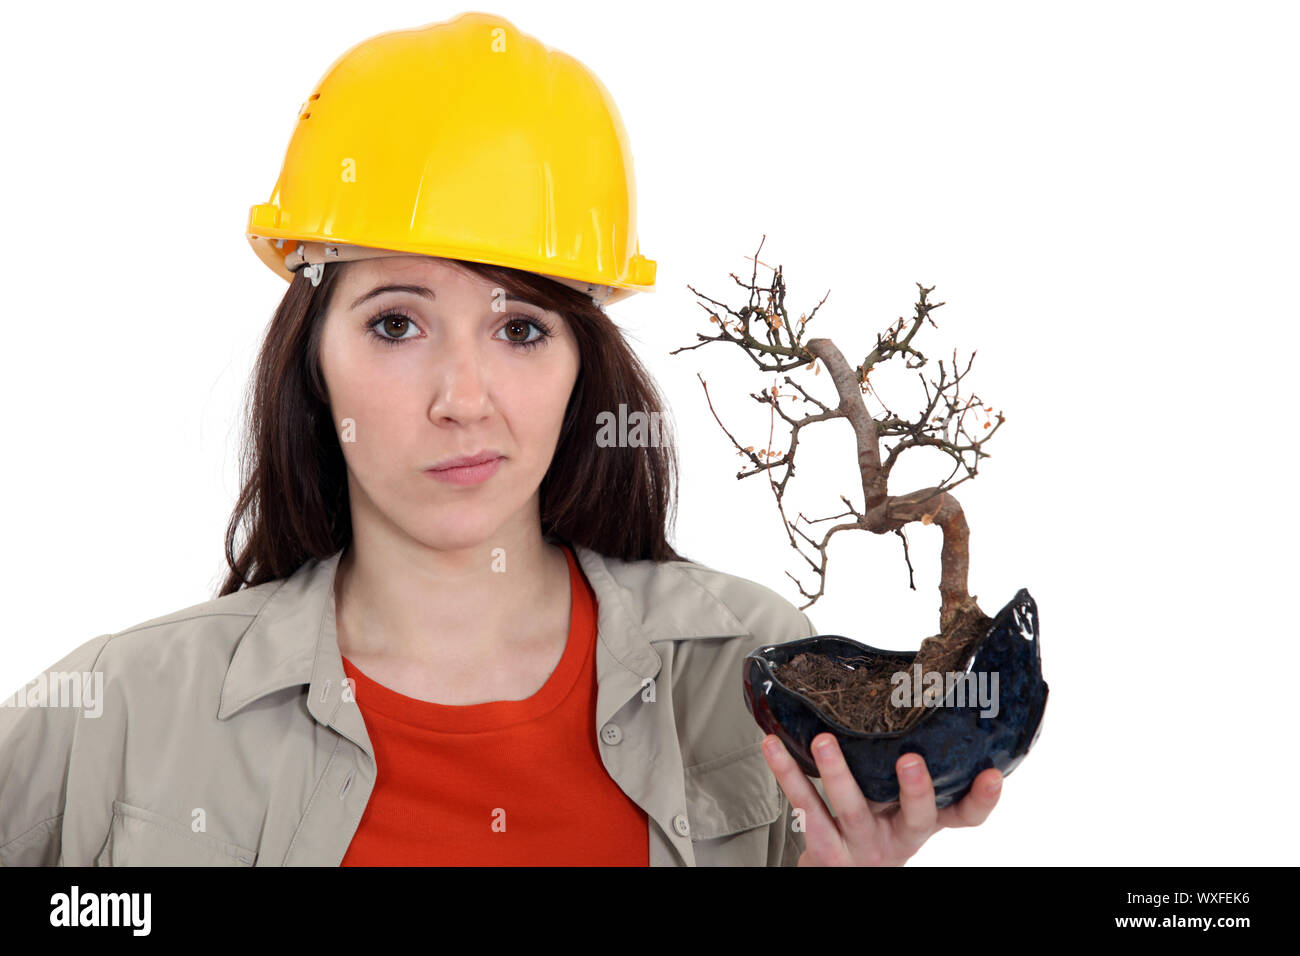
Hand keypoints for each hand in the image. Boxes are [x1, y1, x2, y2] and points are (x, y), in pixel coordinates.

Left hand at [761, 732, 1002, 865]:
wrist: (838, 871)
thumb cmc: (873, 824)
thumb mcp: (898, 804)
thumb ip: (908, 765)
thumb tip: (916, 688)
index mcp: (922, 823)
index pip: (964, 816)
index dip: (981, 799)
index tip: (992, 774)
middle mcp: (899, 837)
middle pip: (916, 816)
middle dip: (916, 789)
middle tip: (911, 760)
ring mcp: (862, 845)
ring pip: (852, 809)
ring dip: (837, 773)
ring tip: (824, 741)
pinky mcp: (825, 848)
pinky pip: (805, 805)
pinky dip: (786, 772)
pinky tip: (771, 744)